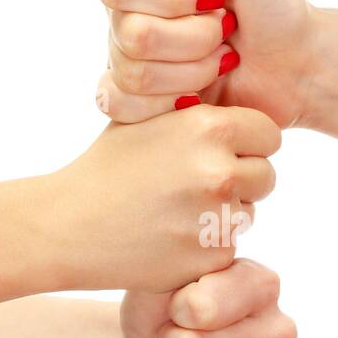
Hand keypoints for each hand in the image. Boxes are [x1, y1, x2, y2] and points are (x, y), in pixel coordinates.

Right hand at [47, 105, 279, 291]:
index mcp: (209, 129)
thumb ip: (194, 108)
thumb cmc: (107, 167)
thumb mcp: (146, 119)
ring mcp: (218, 220)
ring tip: (176, 211)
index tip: (229, 152)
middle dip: (241, 181)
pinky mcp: (211, 258)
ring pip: (248, 214)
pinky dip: (206, 245)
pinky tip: (170, 237)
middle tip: (197, 186)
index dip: (249, 143)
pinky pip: (228, 247)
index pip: (268, 134)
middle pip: (265, 176)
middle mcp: (221, 172)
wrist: (69, 226)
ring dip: (225, 214)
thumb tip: (232, 79)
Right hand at [97, 0, 315, 127]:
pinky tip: (197, 96)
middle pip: (129, 35)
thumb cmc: (274, 6)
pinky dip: (168, 107)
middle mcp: (125, 3)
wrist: (294, 65)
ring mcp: (125, 48)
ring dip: (192, 74)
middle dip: (195, 42)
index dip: (173, 2)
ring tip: (222, 62)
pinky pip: (120, 104)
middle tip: (228, 35)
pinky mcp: (134, 92)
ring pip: (132, 74)